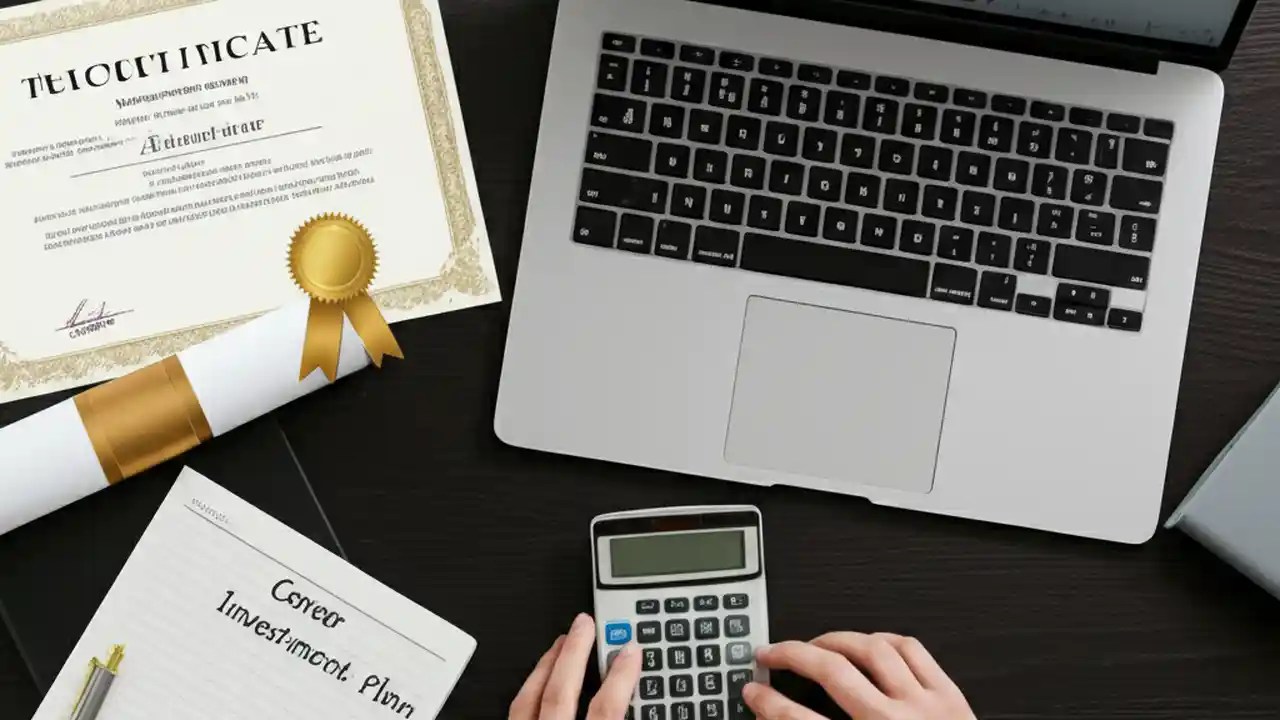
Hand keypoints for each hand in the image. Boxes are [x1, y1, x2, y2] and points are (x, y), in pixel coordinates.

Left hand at [510, 613, 641, 719]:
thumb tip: (642, 704)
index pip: (606, 709)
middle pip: (560, 692)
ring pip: (528, 698)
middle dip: (574, 653)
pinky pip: (514, 712)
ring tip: (560, 641)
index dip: (620, 677)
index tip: (631, 651)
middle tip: (585, 624)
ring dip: (546, 665)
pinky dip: (527, 690)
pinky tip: (535, 682)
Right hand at [744, 632, 975, 719]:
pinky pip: (911, 648)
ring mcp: (925, 707)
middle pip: (832, 673)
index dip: (770, 703)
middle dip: (792, 655)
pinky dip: (883, 639)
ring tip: (815, 643)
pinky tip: (867, 642)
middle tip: (771, 653)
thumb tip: (786, 719)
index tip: (754, 692)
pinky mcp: (950, 696)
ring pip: (871, 650)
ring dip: (834, 640)